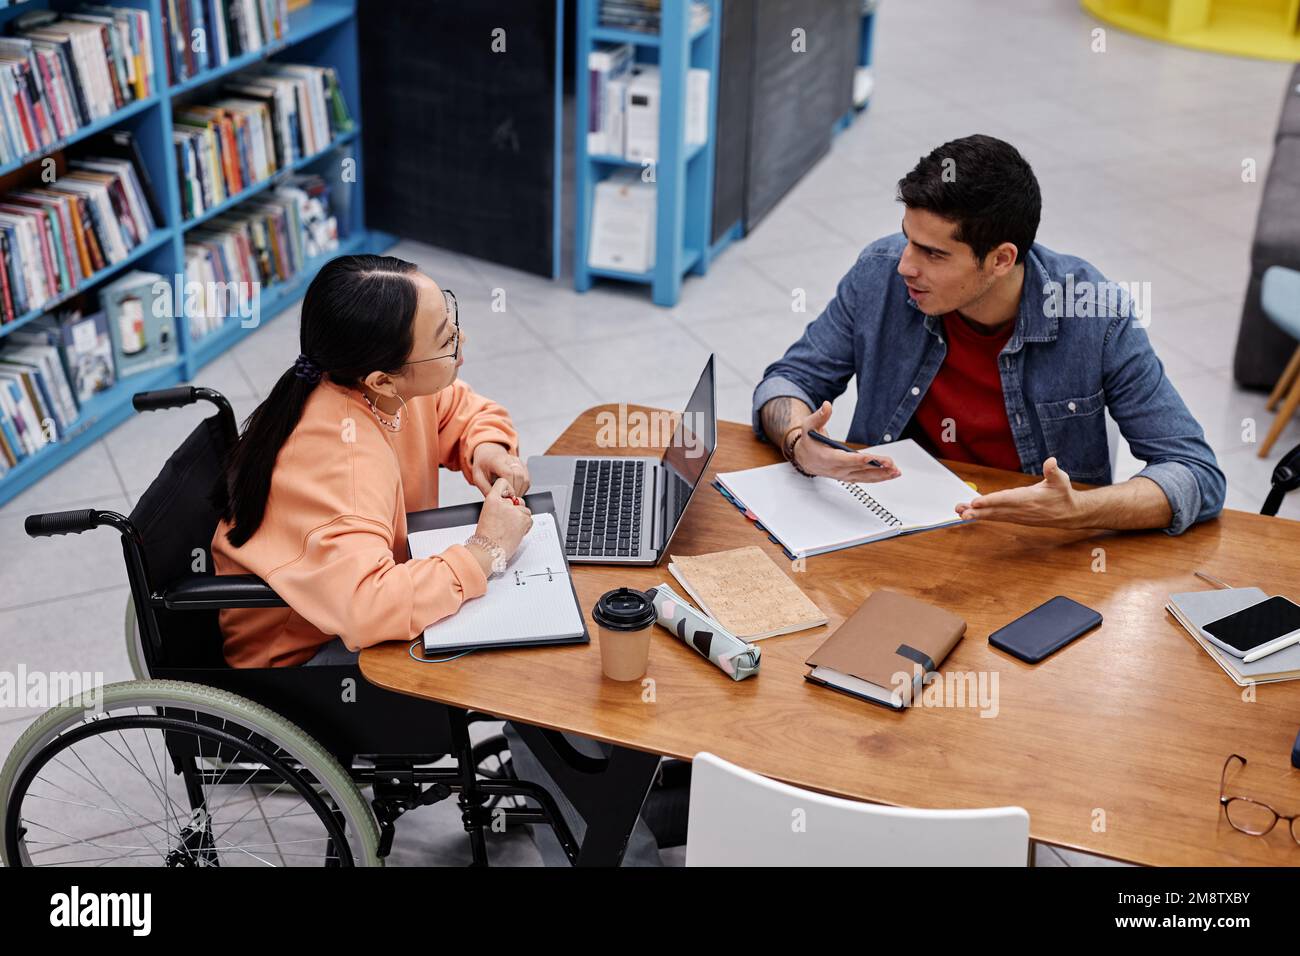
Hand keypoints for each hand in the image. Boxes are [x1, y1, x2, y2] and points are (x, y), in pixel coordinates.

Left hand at [470, 443, 530, 496]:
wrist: (488, 456)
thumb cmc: (483, 466)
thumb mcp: (478, 478)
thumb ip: (486, 489)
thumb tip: (497, 501)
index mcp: (496, 460)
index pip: (508, 473)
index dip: (509, 487)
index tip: (505, 495)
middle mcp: (509, 459)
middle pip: (519, 476)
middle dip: (515, 490)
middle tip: (509, 499)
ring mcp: (518, 462)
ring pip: (525, 479)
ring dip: (520, 491)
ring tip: (511, 496)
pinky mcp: (523, 466)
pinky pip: (527, 480)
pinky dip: (522, 489)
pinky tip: (514, 491)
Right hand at [471, 478, 532, 569]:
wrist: (488, 551)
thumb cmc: (486, 537)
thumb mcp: (487, 514)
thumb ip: (499, 506)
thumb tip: (511, 503)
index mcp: (491, 499)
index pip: (503, 483)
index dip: (508, 490)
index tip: (508, 497)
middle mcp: (503, 503)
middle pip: (518, 499)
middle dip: (517, 509)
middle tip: (508, 521)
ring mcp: (514, 511)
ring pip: (525, 510)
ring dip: (521, 519)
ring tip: (510, 529)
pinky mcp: (523, 520)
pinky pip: (530, 519)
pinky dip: (526, 526)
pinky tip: (515, 532)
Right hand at [789, 401, 899, 482]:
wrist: (805, 459)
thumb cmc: (809, 443)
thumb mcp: (809, 426)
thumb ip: (820, 416)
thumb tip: (827, 405)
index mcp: (826, 457)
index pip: (843, 460)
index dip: (856, 460)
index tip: (868, 458)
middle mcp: (835, 469)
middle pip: (858, 469)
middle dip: (875, 467)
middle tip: (890, 464)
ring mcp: (843, 475)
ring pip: (864, 477)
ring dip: (881, 475)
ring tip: (895, 471)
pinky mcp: (849, 477)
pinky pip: (865, 479)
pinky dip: (878, 478)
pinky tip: (890, 474)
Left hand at [955, 457, 1080, 526]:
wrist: (1069, 513)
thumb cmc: (1062, 494)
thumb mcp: (1061, 480)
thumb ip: (1053, 471)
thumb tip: (1051, 462)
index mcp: (1029, 498)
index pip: (1007, 500)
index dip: (991, 501)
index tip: (977, 502)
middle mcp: (1020, 509)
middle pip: (996, 510)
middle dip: (978, 511)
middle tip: (962, 512)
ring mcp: (1016, 515)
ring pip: (994, 515)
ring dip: (977, 514)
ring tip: (960, 513)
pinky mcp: (1014, 517)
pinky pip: (996, 517)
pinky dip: (983, 516)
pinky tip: (971, 514)